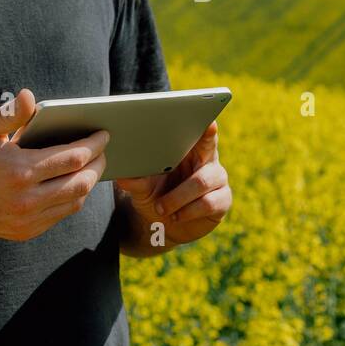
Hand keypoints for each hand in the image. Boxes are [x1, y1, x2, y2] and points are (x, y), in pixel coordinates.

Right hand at [0, 89, 109, 241]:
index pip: (73, 157)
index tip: (104, 134)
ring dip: (89, 183)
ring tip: (92, 166)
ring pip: (74, 201)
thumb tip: (29, 97)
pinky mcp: (23, 232)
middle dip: (99, 164)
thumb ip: (9, 114)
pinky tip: (72, 183)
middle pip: (81, 182)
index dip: (94, 144)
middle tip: (104, 150)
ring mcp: (25, 219)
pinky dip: (72, 199)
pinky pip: (60, 215)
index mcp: (19, 170)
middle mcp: (26, 199)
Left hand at [114, 121, 229, 246]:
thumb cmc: (155, 196)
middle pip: (210, 145)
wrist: (162, 225)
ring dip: (177, 196)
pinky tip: (176, 216)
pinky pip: (207, 203)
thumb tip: (122, 175)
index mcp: (189, 149)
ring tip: (160, 207)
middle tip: (203, 130)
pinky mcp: (222, 200)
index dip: (205, 125)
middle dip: (205, 140)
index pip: (199, 132)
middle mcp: (207, 160)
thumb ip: (136, 179)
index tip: (207, 119)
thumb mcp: (143, 187)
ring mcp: (218, 180)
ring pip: (201, 182)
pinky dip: (187, 211)